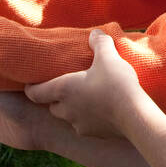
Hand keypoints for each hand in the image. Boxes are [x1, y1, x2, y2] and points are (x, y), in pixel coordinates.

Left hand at [24, 29, 146, 139]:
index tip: (31, 83)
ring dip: (72, 109)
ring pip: (67, 117)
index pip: (34, 93)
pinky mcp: (93, 134)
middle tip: (64, 87)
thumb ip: (99, 43)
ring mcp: (79, 124)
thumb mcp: (108, 57)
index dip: (31, 88)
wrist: (134, 116)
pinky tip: (101, 111)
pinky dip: (87, 119)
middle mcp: (66, 109)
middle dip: (54, 98)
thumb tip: (94, 33)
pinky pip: (84, 126)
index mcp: (63, 89)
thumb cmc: (116, 84)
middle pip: (51, 105)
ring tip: (84, 98)